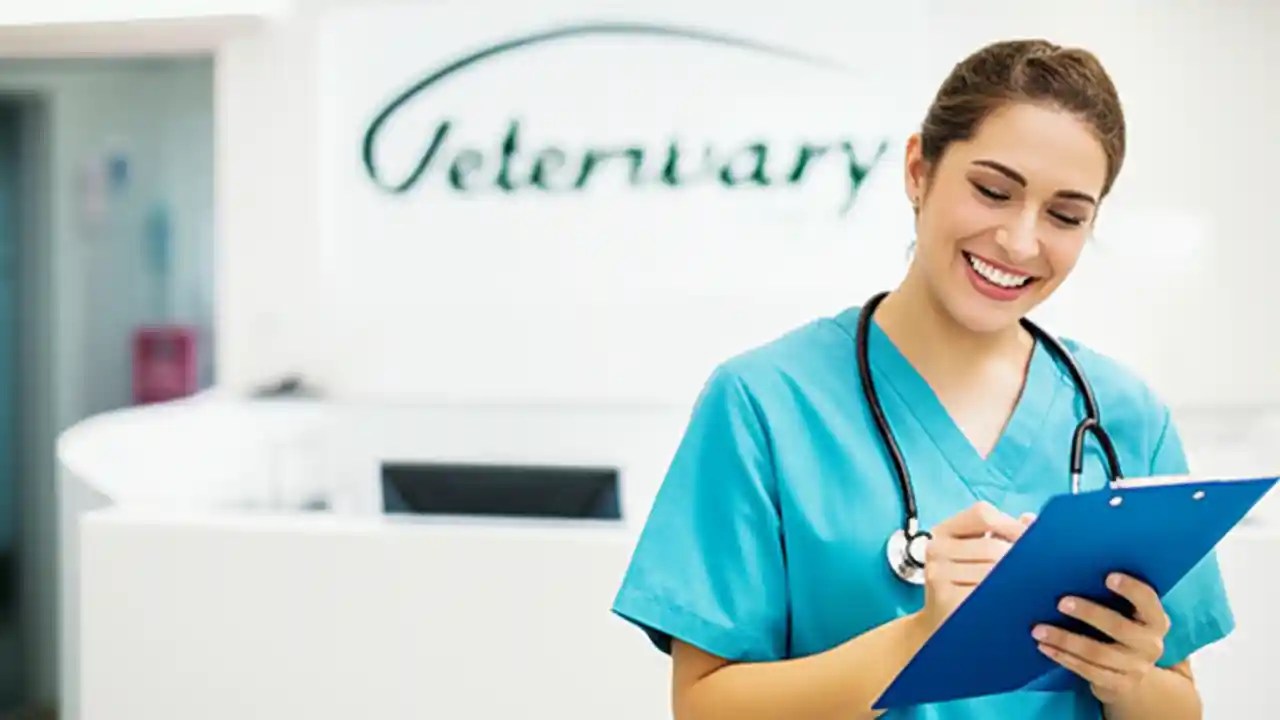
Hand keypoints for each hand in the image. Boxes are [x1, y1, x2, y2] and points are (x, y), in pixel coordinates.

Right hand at [918, 501, 1034, 632]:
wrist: (939, 622)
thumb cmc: (964, 584)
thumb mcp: (977, 553)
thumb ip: (1002, 533)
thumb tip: (1030, 519)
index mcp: (944, 531)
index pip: (982, 514)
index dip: (1011, 525)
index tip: (1031, 541)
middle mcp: (936, 548)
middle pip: (993, 546)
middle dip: (1019, 560)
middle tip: (1034, 574)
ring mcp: (937, 574)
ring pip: (992, 572)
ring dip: (1014, 582)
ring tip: (1024, 589)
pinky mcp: (945, 599)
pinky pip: (986, 594)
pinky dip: (1003, 598)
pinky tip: (1009, 604)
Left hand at [1032, 572, 1169, 704]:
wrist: (1133, 673)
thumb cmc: (1121, 626)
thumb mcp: (1128, 612)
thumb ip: (1111, 591)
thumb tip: (1070, 560)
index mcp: (1156, 620)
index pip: (1148, 601)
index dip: (1131, 589)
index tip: (1108, 576)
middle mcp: (1150, 645)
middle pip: (1120, 628)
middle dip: (1089, 614)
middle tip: (1061, 602)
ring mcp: (1135, 667)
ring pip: (1097, 654)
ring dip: (1065, 639)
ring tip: (1039, 629)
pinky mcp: (1117, 684)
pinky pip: (1087, 671)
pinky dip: (1063, 657)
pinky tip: (1044, 646)